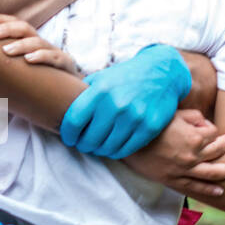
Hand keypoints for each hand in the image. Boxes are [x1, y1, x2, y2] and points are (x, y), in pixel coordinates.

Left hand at [0, 12, 81, 74]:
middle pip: (25, 29)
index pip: (16, 25)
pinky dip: (41, 57)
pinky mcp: (65, 66)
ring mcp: (54, 54)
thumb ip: (6, 65)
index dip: (2, 19)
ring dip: (21, 45)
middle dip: (8, 29)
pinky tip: (29, 59)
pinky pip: (54, 58)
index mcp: (31, 43)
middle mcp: (42, 45)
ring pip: (38, 43)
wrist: (71, 94)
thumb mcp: (22, 70)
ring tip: (6, 50)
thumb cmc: (40, 81)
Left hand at [60, 44, 192, 157]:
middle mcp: (117, 104)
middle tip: (84, 145)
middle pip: (90, 139)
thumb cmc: (126, 77)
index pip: (74, 122)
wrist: (162, 72)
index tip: (69, 138)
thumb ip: (84, 94)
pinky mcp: (150, 127)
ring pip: (108, 147)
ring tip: (98, 147)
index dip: (68, 134)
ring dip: (100, 150)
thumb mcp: (102, 77)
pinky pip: (127, 149)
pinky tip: (113, 148)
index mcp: (100, 90)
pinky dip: (117, 152)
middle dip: (84, 145)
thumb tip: (62, 109)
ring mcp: (135, 116)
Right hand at [125, 108, 224, 199]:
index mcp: (194, 137)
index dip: (211, 129)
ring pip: (212, 172)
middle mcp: (193, 155)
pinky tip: (220, 190)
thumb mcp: (174, 113)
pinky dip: (208, 189)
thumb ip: (194, 116)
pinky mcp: (174, 179)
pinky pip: (195, 186)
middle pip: (217, 151)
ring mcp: (184, 170)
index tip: (206, 126)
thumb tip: (205, 123)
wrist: (130, 143)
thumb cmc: (152, 126)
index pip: (213, 133)